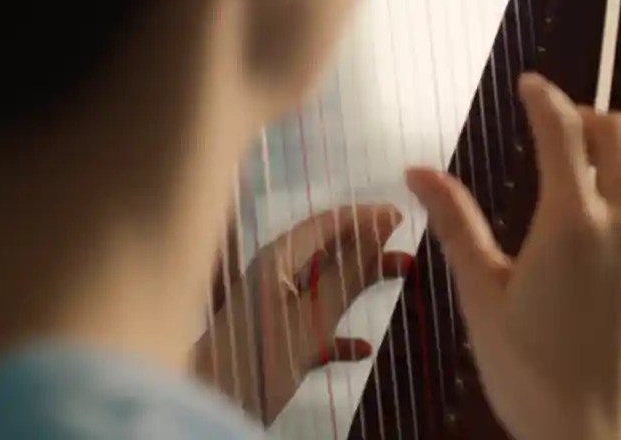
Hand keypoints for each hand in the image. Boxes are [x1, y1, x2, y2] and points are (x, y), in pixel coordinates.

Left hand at [195, 203, 411, 423]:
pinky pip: (312, 324)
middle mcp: (274, 276)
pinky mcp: (272, 339)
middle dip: (368, 250)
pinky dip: (339, 331)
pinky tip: (363, 348)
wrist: (213, 403)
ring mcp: (272, 307)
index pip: (328, 223)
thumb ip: (349, 272)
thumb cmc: (261, 357)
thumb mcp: (314, 315)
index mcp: (279, 259)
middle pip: (328, 251)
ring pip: (324, 286)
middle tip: (408, 253)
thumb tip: (379, 226)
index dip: (365, 217)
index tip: (402, 217)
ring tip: (400, 279)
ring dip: (360, 285)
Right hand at [407, 73, 620, 439]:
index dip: (543, 96)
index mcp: (571, 225)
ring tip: (606, 145)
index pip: (561, 129)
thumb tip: (416, 171)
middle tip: (563, 123)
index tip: (529, 85)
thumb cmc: (533, 380)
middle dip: (589, 112)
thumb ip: (455, 225)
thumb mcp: (483, 300)